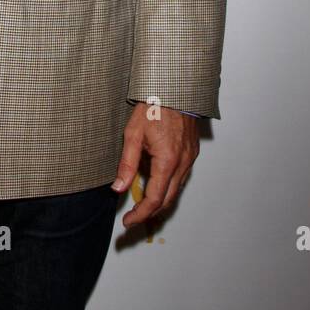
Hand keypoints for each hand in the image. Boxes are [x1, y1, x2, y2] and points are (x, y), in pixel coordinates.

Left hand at [111, 104, 198, 227]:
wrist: (175, 88)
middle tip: (133, 218)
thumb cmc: (153, 106)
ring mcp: (190, 158)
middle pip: (168, 200)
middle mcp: (182, 163)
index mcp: (167, 162)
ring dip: (160, 200)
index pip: (155, 200)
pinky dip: (168, 185)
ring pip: (176, 189)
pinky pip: (181, 176)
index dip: (140, 214)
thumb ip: (126, 163)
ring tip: (141, 204)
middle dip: (150, 213)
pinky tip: (156, 181)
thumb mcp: (133, 134)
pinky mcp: (192, 152)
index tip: (128, 222)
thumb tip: (118, 188)